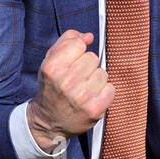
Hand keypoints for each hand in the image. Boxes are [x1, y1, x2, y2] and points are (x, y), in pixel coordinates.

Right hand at [26, 30, 114, 152]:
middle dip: (86, 66)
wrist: (48, 122)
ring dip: (96, 79)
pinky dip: (104, 92)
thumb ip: (67, 41)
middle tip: (77, 78)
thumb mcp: (50, 61)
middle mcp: (66, 82)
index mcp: (52, 67)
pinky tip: (92, 97)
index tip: (71, 61)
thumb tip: (89, 37)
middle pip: (92, 58)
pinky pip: (111, 89)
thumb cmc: (52, 87)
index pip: (79, 44)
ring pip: (103, 73)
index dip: (77, 51)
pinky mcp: (94, 109)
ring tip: (84, 88)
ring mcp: (81, 97)